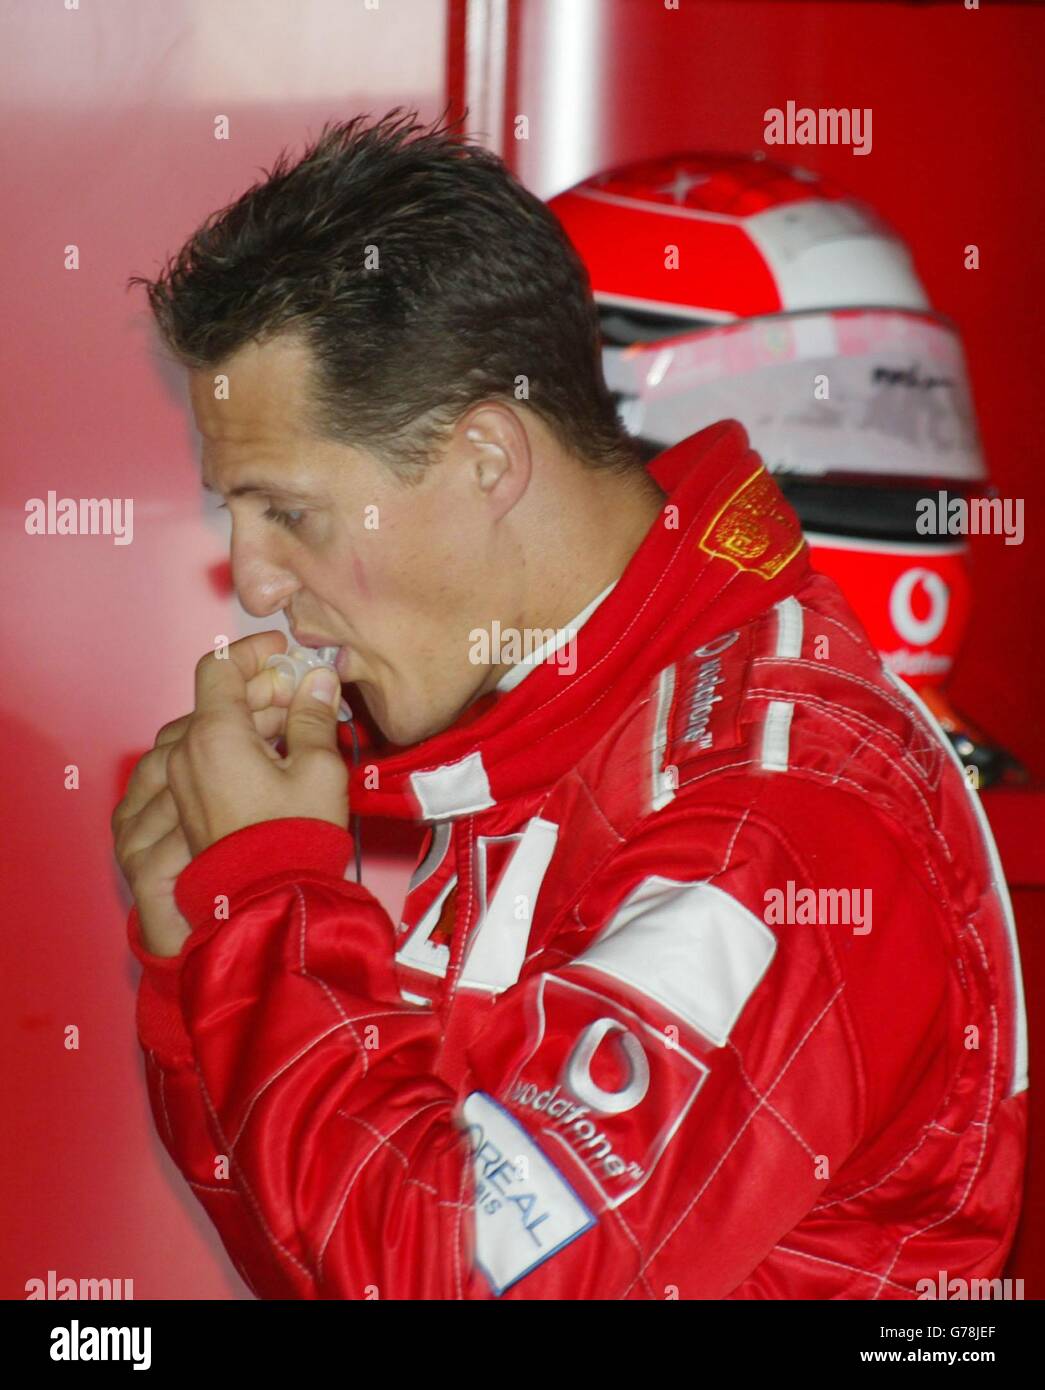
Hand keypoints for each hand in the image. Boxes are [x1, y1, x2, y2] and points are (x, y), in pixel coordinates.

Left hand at [113, 633, 305, 955]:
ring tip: (300, 727)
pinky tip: (278, 756)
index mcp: (215, 735)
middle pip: (219, 699)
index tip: (284, 652)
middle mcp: (188, 754)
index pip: (221, 667)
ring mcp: (183, 782)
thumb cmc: (295, 837)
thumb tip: (316, 680)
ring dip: (253, 718)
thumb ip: (314, 715)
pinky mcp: (190, 806)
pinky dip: (239, 745)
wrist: (268, 902)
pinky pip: (209, 757)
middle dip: (264, 688)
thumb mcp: (319, 768)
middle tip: (307, 693)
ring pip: (214, 729)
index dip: (254, 652)